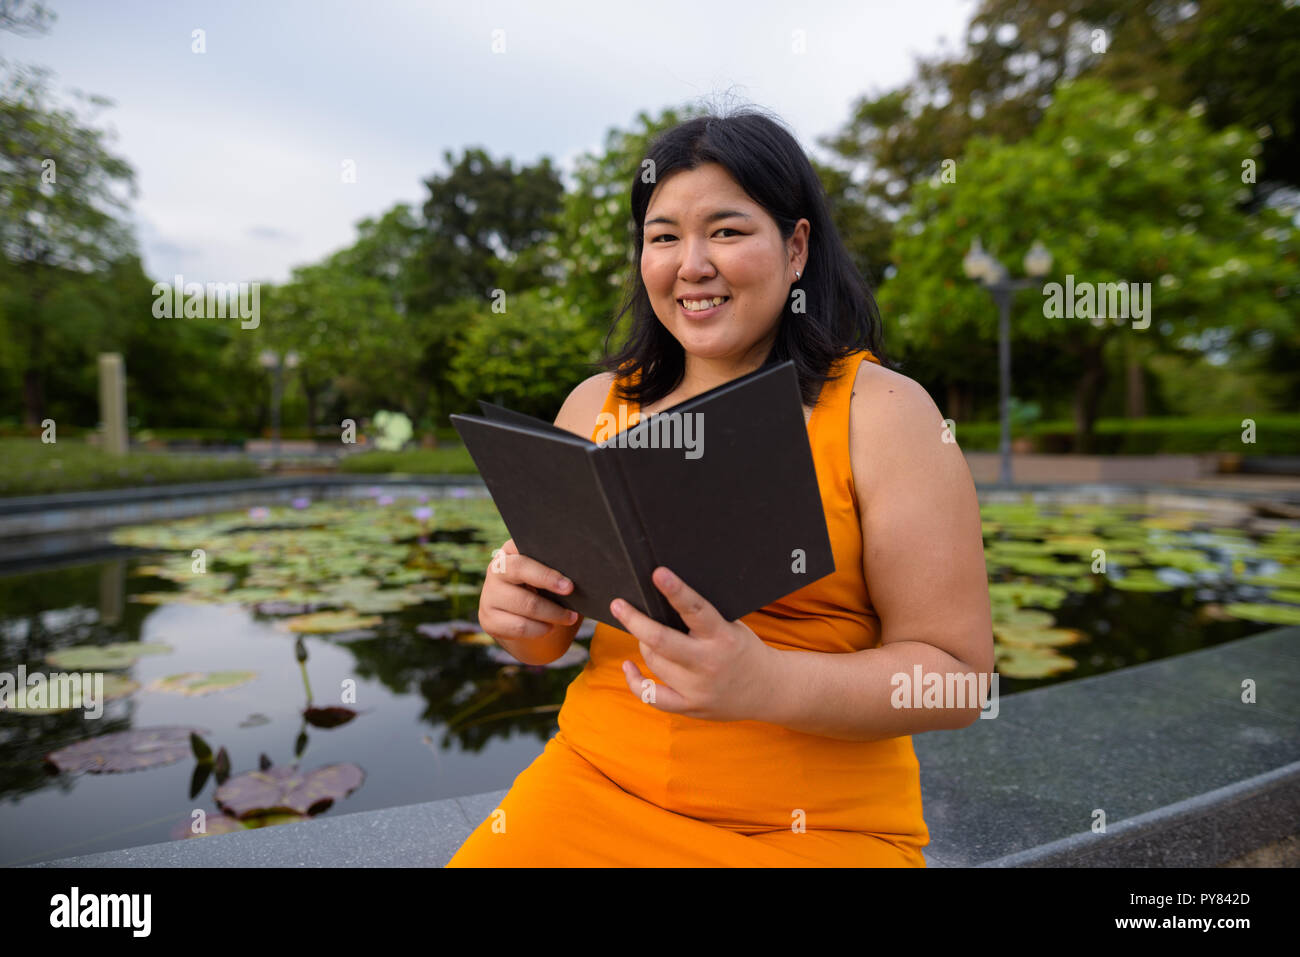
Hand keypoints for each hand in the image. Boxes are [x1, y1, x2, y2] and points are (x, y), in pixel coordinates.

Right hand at [478, 538, 579, 639]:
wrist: (528, 625)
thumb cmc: (548, 593)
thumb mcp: (552, 577)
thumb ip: (560, 568)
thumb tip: (582, 570)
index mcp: (511, 551)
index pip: (523, 547)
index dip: (545, 564)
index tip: (568, 581)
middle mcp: (495, 569)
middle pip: (519, 569)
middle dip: (548, 580)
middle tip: (571, 591)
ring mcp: (489, 595)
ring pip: (525, 603)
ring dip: (552, 613)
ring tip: (569, 617)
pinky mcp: (489, 620)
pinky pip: (519, 626)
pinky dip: (540, 629)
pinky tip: (550, 627)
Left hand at [612, 566, 776, 722]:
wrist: (769, 690)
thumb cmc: (743, 649)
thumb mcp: (732, 626)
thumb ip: (703, 617)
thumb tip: (661, 598)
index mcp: (722, 636)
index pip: (696, 609)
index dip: (675, 591)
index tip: (658, 574)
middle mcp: (708, 663)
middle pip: (661, 641)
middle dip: (635, 621)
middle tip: (618, 604)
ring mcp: (697, 688)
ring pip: (654, 662)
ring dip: (644, 644)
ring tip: (646, 635)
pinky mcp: (690, 707)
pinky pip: (651, 696)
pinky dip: (635, 681)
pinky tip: (629, 667)